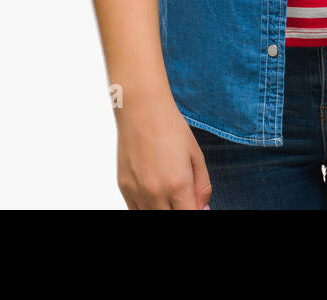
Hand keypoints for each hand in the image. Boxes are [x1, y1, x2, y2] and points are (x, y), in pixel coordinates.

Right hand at [115, 94, 212, 208]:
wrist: (142, 109)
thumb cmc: (170, 127)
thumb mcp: (196, 155)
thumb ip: (202, 186)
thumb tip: (202, 209)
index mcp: (178, 184)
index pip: (190, 215)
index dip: (196, 212)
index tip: (197, 205)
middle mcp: (156, 192)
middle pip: (171, 218)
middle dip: (181, 210)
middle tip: (184, 198)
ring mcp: (137, 192)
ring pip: (152, 217)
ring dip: (164, 210)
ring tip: (169, 194)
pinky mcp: (124, 188)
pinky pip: (135, 211)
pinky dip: (147, 208)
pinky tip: (155, 195)